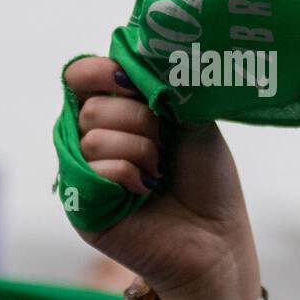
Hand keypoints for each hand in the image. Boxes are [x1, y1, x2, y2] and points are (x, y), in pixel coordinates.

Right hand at [63, 57, 260, 299]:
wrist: (217, 241)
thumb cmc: (207, 183)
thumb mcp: (193, 121)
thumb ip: (165, 88)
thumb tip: (138, 58)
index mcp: (115, 114)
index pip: (81, 76)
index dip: (101, 70)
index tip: (132, 79)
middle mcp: (92, 140)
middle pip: (90, 104)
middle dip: (138, 117)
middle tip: (165, 142)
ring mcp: (84, 174)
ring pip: (92, 135)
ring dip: (140, 148)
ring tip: (159, 172)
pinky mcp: (83, 206)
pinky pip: (94, 169)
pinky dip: (128, 173)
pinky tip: (145, 191)